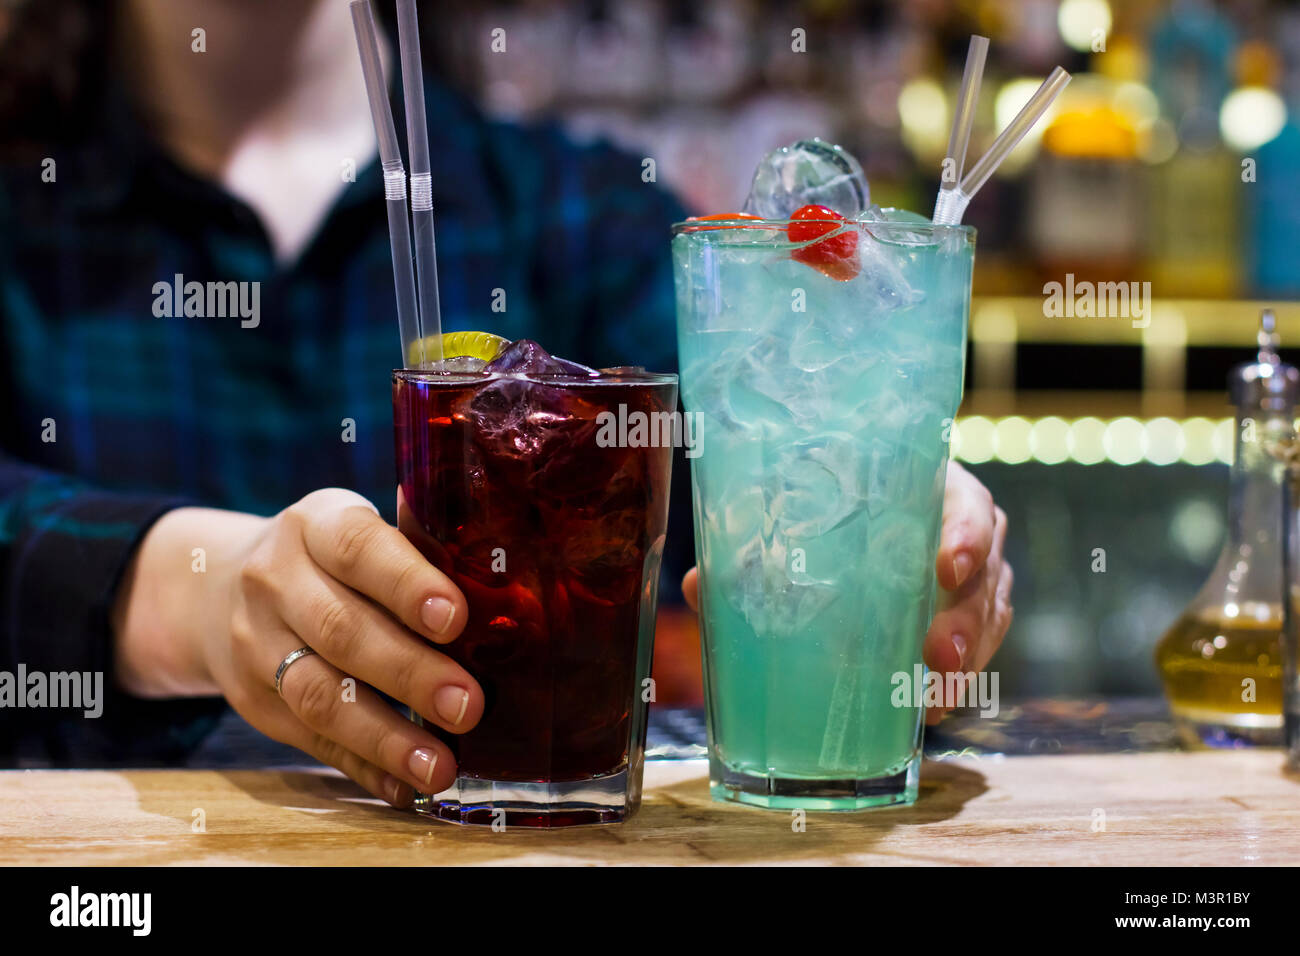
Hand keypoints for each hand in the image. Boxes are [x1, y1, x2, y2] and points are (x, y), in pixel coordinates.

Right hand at [112, 488, 482, 806]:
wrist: (218, 587)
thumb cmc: (330, 561)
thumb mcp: (359, 531)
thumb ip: (419, 549)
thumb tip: (500, 576)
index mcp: (315, 525)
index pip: (358, 548)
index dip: (407, 585)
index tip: (455, 619)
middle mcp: (274, 580)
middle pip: (341, 631)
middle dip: (410, 673)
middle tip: (468, 706)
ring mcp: (255, 643)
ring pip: (319, 695)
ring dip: (385, 737)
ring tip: (439, 766)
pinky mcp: (253, 701)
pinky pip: (309, 739)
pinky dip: (362, 767)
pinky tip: (405, 787)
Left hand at [679, 461, 1012, 724]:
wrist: (853, 512)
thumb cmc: (831, 507)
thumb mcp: (801, 514)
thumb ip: (752, 547)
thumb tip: (699, 586)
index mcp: (931, 487)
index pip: (969, 503)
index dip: (967, 534)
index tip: (947, 567)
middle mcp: (964, 529)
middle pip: (987, 571)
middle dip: (966, 619)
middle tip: (938, 657)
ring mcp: (974, 576)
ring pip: (989, 616)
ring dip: (967, 660)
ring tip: (935, 700)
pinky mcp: (969, 616)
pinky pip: (979, 648)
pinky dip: (958, 680)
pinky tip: (931, 710)